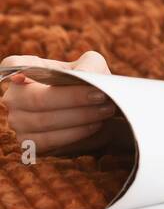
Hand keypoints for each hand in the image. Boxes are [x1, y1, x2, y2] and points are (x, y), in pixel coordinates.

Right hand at [0, 51, 117, 155]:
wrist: (98, 112)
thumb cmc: (89, 84)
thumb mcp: (93, 67)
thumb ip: (89, 66)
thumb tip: (84, 76)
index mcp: (27, 71)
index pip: (13, 64)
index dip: (17, 69)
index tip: (22, 75)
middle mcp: (16, 97)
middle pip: (36, 98)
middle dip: (72, 98)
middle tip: (101, 96)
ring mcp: (19, 122)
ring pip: (44, 121)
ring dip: (79, 117)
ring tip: (104, 110)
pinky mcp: (30, 144)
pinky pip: (48, 140)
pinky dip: (74, 133)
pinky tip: (94, 125)